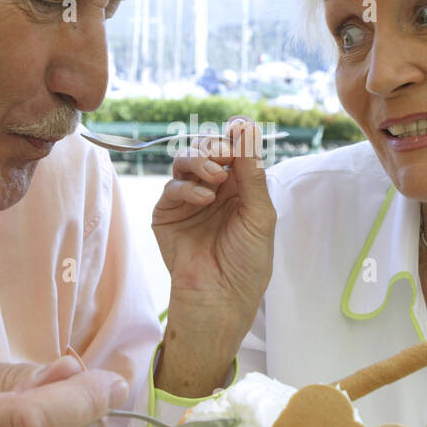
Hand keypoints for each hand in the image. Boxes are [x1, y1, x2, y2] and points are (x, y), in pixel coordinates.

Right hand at [151, 116, 275, 392]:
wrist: (221, 298)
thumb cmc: (247, 262)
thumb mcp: (260, 215)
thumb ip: (252, 173)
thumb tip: (247, 128)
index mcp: (240, 189)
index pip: (234, 152)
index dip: (235, 140)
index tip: (238, 131)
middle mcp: (213, 190)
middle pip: (207, 151)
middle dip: (216, 148)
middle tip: (225, 156)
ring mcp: (188, 201)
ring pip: (185, 162)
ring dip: (200, 160)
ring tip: (216, 175)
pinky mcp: (166, 214)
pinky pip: (172, 188)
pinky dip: (188, 187)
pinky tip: (205, 198)